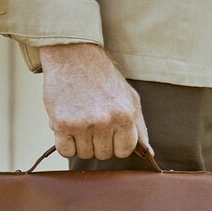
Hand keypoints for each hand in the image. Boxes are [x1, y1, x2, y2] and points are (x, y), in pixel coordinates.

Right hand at [38, 43, 150, 159]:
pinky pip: (66, 152)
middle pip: (104, 155)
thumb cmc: (104, 79)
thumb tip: (149, 153)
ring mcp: (83, 123)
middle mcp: (105, 121)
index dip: (116, 143)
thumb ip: (140, 128)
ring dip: (81, 142)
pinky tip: (68, 126)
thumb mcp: (130, 99)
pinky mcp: (62, 124)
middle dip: (98, 142)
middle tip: (93, 120)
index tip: (110, 131)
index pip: (123, 152)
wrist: (73, 55)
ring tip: (81, 119)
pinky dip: (65, 143)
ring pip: (85, 154)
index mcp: (125, 116)